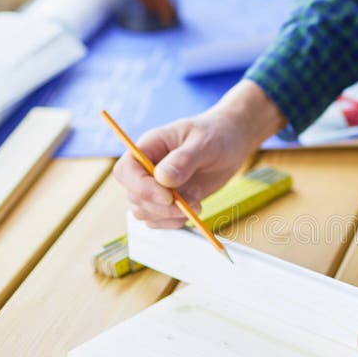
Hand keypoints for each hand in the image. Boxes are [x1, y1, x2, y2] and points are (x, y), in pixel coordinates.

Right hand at [112, 79, 284, 227]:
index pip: (126, 170)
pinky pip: (159, 220)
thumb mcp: (204, 143)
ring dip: (168, 217)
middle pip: (134, 196)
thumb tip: (162, 179)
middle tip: (193, 203)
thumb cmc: (217, 134)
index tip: (168, 196)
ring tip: (196, 205)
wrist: (231, 142)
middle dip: (160, 207)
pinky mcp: (168, 201)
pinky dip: (174, 222)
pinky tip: (193, 211)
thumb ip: (183, 160)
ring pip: (143, 212)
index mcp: (148, 147)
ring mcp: (155, 186)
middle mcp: (146, 168)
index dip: (141, 187)